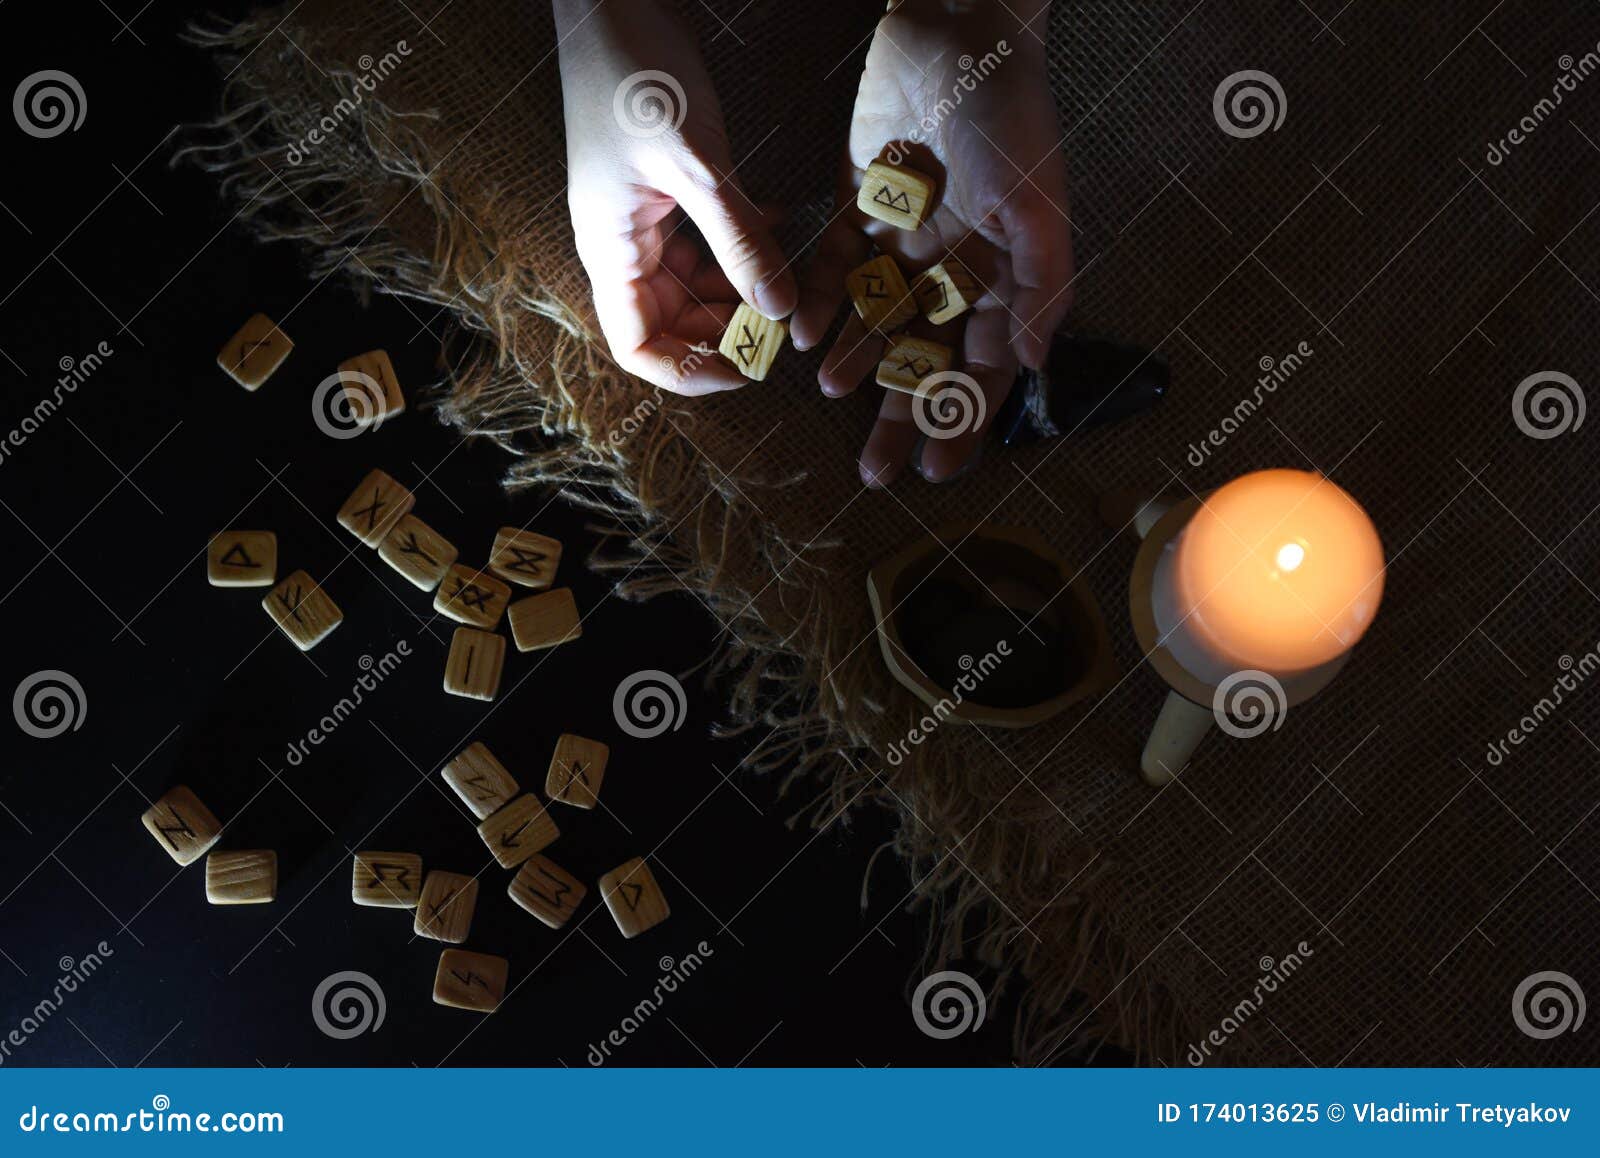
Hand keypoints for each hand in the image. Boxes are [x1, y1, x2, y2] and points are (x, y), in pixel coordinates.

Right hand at [555, 0, 796, 394]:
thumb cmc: (637, 72)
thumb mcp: (697, 164)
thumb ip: (740, 240)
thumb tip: (780, 313)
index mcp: (611, 249)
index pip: (639, 347)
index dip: (690, 371)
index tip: (750, 366)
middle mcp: (624, 243)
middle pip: (675, 322)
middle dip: (730, 328)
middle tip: (789, 323)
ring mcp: (646, 216)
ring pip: (699, 282)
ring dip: (746, 284)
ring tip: (794, 275)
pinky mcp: (670, 188)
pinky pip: (709, 239)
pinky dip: (747, 240)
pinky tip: (784, 222)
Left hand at [790, 0, 1072, 484]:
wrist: (954, 31)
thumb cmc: (1009, 117)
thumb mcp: (1038, 207)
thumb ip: (1041, 289)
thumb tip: (1032, 366)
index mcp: (1002, 274)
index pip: (982, 366)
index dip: (962, 419)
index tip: (940, 467)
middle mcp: (952, 267)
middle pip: (924, 356)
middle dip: (903, 411)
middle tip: (879, 469)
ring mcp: (903, 239)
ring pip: (877, 321)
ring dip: (857, 362)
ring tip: (835, 397)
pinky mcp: (857, 208)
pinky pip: (835, 269)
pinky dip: (822, 302)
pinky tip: (806, 339)